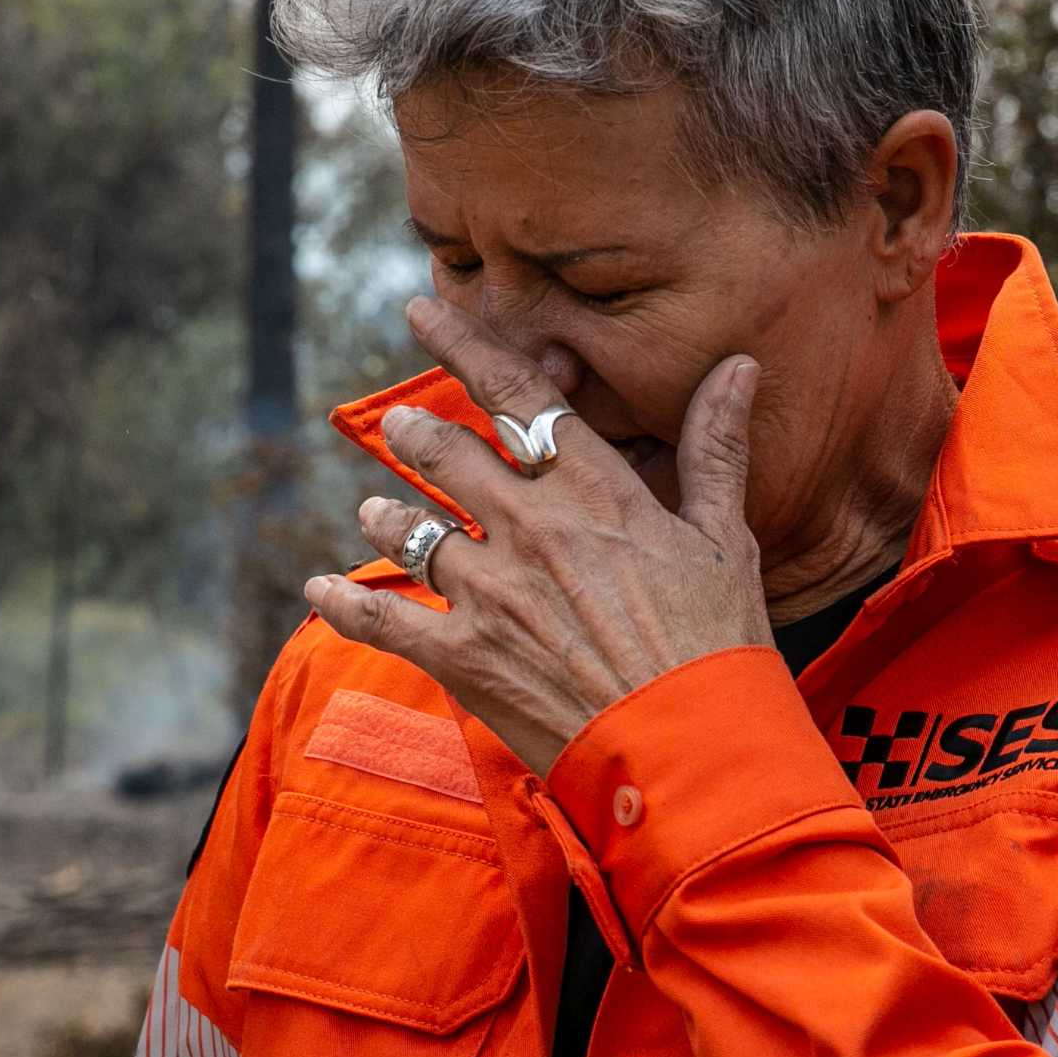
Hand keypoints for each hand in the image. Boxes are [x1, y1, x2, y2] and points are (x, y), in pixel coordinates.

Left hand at [304, 296, 771, 772]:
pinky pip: (383, 619)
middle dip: (415, 434)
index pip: (517, 395)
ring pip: (413, 529)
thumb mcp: (727, 538)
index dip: (464, 345)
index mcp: (595, 489)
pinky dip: (345, 604)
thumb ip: (716, 448)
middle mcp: (530, 527)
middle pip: (447, 454)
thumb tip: (738, 367)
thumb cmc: (720, 643)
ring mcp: (489, 591)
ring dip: (389, 514)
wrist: (690, 747)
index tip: (421, 309)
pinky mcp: (463, 656)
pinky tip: (319, 592)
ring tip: (376, 509)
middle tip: (397, 424)